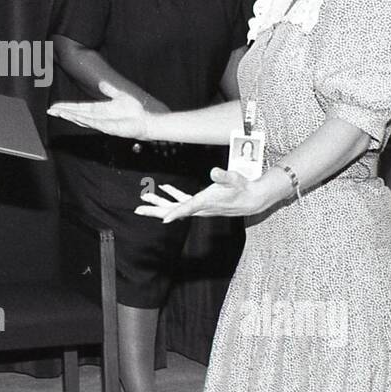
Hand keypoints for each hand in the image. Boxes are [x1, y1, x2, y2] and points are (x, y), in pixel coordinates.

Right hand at [47, 81, 149, 139]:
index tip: (56, 106)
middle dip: (64, 112)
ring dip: (70, 116)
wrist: (148, 119)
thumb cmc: (137, 110)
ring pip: (82, 119)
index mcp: (101, 109)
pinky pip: (94, 123)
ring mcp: (103, 123)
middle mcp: (99, 117)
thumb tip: (102, 83)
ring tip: (58, 113)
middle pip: (77, 114)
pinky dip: (83, 120)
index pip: (80, 108)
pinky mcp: (109, 127)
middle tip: (50, 110)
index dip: (68, 107)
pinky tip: (74, 117)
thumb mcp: (120, 95)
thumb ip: (110, 90)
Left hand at [135, 167, 280, 222]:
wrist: (251, 199)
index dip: (175, 213)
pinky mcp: (201, 202)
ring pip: (175, 206)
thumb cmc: (243, 188)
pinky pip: (183, 201)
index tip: (163, 219)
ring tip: (144, 199)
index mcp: (206, 202)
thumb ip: (224, 176)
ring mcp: (199, 206)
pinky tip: (165, 189)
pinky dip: (173, 195)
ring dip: (159, 203)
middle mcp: (199, 207)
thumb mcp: (236, 179)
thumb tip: (214, 171)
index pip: (187, 208)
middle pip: (173, 210)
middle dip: (155, 210)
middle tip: (138, 209)